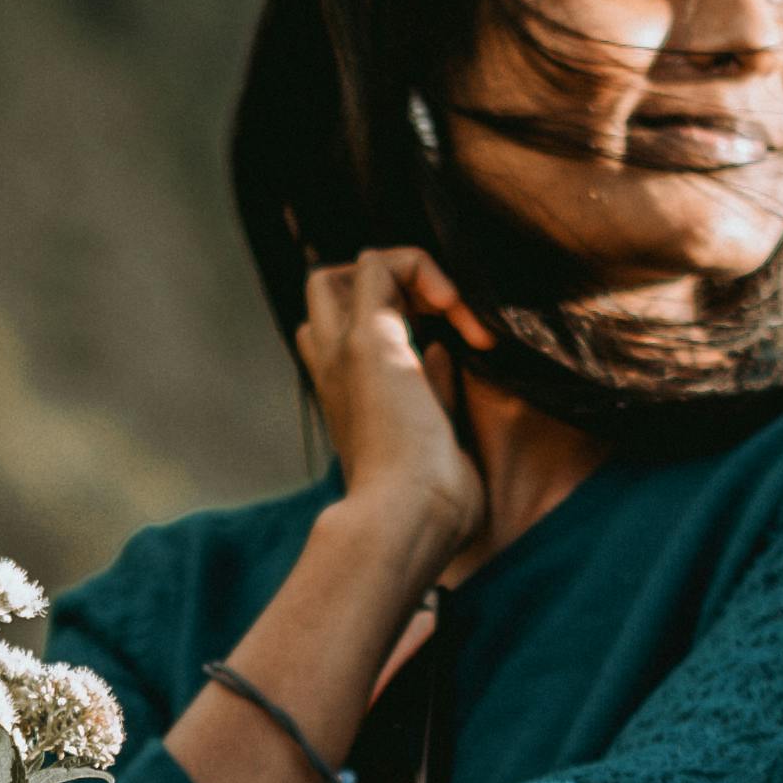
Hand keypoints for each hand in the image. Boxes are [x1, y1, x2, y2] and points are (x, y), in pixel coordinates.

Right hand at [297, 246, 487, 582]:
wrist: (409, 520)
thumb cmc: (431, 505)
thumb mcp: (438, 437)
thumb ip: (436, 391)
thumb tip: (441, 349)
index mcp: (350, 399)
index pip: (343, 336)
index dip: (397, 321)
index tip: (455, 349)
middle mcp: (335, 371)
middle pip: (327, 296)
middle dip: (387, 288)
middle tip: (441, 316)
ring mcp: (344, 352)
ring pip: (342, 272)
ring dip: (405, 273)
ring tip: (450, 308)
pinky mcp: (366, 338)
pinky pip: (380, 262)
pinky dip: (422, 266)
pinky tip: (455, 305)